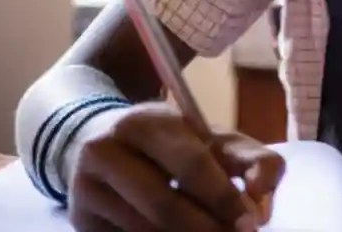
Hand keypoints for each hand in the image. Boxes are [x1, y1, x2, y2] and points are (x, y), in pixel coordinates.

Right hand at [64, 102, 284, 231]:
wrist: (99, 144)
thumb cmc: (171, 146)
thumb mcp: (212, 140)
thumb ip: (252, 161)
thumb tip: (262, 201)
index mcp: (146, 121)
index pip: (190, 164)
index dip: (224, 198)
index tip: (251, 223)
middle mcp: (105, 151)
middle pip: (164, 206)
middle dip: (207, 229)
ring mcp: (85, 189)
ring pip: (145, 231)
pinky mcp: (79, 221)